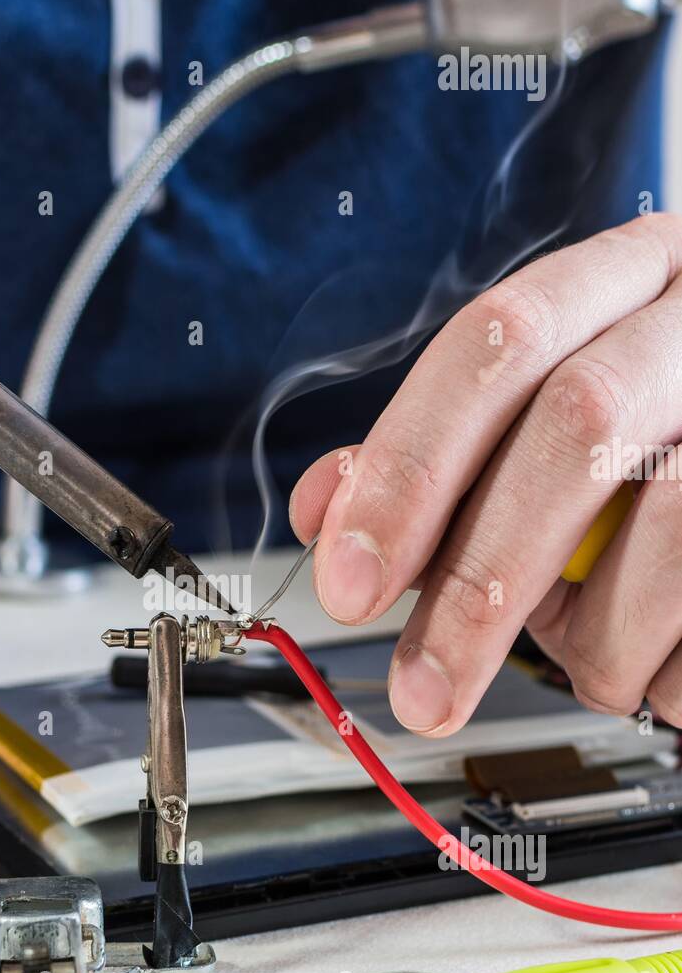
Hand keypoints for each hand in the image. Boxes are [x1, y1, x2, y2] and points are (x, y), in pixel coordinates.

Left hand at [291, 214, 681, 732]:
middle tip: (423, 689)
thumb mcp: (542, 446)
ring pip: (671, 525)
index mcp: (624, 283)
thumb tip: (325, 511)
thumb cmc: (661, 459)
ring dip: (602, 638)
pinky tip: (667, 657)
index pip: (496, 343)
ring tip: (600, 663)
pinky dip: (670, 673)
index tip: (349, 581)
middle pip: (577, 423)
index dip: (410, 466)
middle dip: (480, 580)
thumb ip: (437, 469)